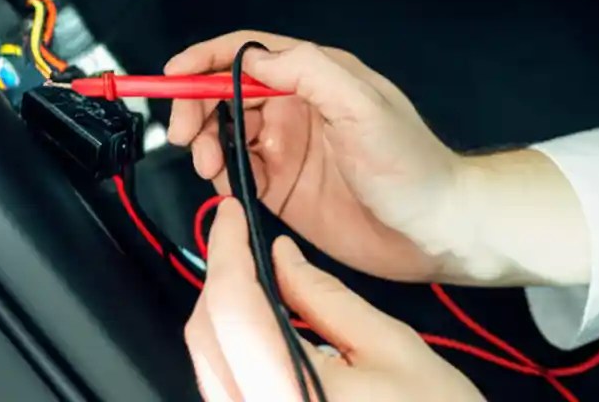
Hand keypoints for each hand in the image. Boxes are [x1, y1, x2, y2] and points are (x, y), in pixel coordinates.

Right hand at [167, 31, 460, 281]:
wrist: (435, 231)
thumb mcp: (363, 106)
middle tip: (184, 132)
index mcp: (316, 77)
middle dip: (196, 106)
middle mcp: (297, 108)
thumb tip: (252, 58)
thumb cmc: (414, 166)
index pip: (248, 54)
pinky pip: (235, 172)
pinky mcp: (283, 188)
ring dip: (203, 143)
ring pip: (223, 133)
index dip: (206, 59)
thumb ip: (307, 72)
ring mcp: (288, 148)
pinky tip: (223, 183)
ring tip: (204, 163)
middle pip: (226, 93)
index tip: (175, 74)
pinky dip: (219, 175)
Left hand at [185, 199, 484, 400]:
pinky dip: (231, 347)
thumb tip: (278, 256)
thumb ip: (325, 297)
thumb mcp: (393, 347)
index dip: (226, 250)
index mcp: (289, 396)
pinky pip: (224, 387)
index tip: (230, 215)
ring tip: (253, 277)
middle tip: (243, 240)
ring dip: (222, 313)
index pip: (230, 308)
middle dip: (220, 278)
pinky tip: (261, 325)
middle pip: (205, 335)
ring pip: (206, 363)